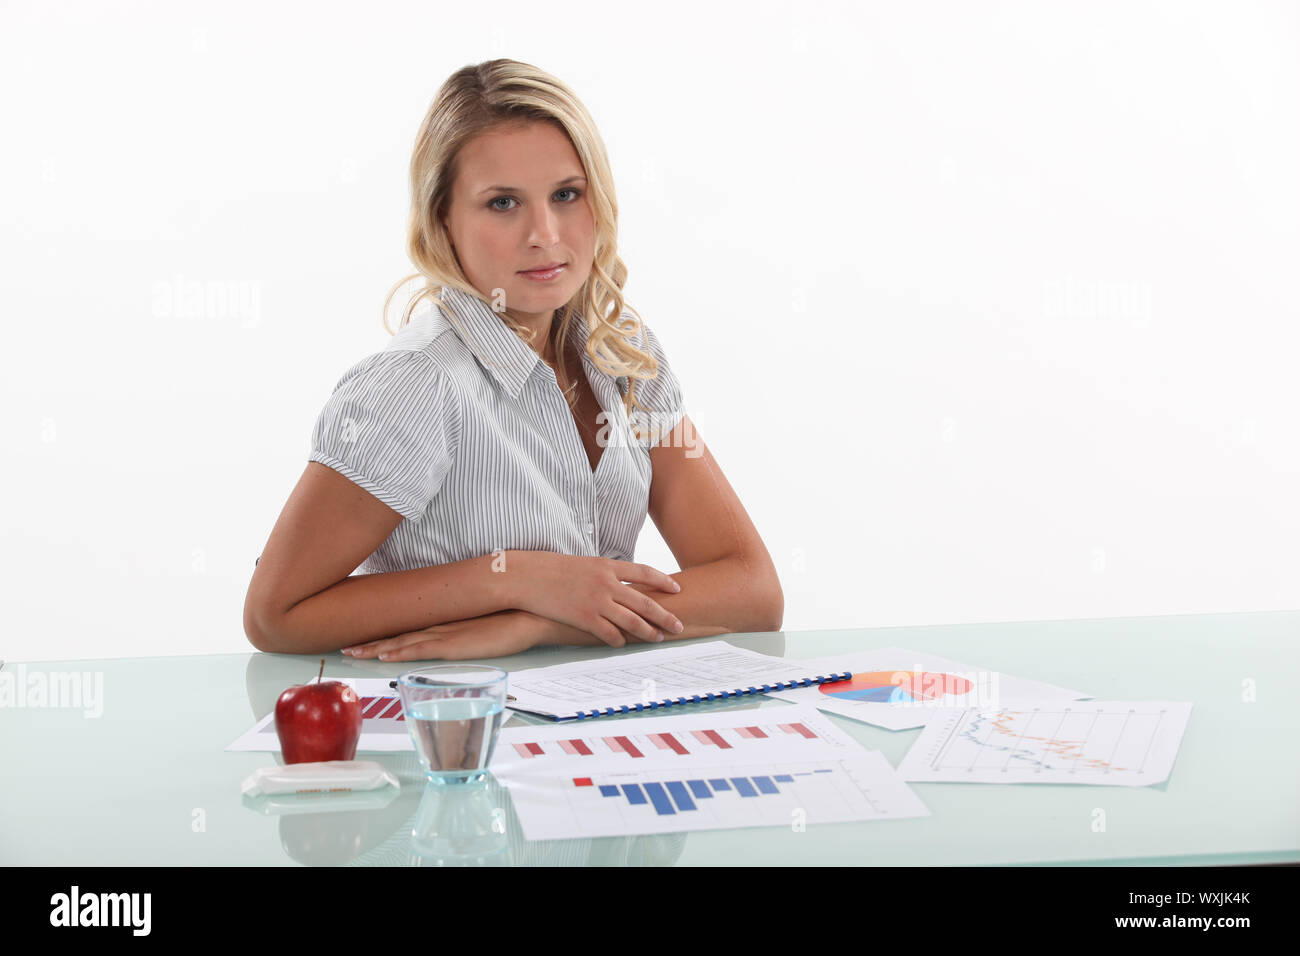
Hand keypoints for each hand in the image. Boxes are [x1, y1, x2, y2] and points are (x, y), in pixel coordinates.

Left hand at [341, 610, 542, 661]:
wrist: (528, 613)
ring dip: (375, 648)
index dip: (382, 634)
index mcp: (444, 623)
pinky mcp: (454, 644)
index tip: (361, 639)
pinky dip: (400, 653)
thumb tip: (455, 638)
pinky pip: (420, 650)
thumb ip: (465, 631)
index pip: (406, 629)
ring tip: (351, 652)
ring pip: (401, 642)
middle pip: (396, 634)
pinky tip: (383, 657)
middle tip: (344, 648)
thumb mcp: (481, 627)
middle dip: (369, 641)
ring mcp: (444, 635)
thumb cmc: (509, 620)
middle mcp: (438, 627)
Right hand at [510, 552, 683, 647]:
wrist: (526, 576)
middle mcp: (606, 583)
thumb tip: (619, 583)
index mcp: (607, 566)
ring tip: (658, 638)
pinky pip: (609, 634)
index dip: (663, 581)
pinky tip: (623, 643)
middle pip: (645, 602)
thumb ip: (603, 573)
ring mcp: (596, 602)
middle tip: (679, 625)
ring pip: (632, 621)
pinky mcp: (584, 618)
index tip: (677, 589)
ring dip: (648, 632)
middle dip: (665, 615)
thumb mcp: (583, 564)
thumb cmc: (551, 569)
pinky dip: (619, 640)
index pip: (645, 572)